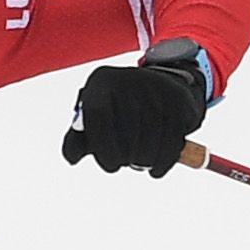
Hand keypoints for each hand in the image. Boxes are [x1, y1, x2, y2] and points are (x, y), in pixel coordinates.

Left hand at [60, 38, 211, 177]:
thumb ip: (75, 142)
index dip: (104, 147)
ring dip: (146, 161)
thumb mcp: (91, 122)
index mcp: (101, 82)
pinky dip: (164, 161)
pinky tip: (155, 170)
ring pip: (152, 137)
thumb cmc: (115, 112)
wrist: (155, 89)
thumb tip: (71, 158)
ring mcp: (155, 87)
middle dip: (127, 156)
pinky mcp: (177, 99)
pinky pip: (173, 138)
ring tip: (140, 163)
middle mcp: (128, 78)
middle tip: (126, 162)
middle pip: (128, 129)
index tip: (110, 166)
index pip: (99, 116)